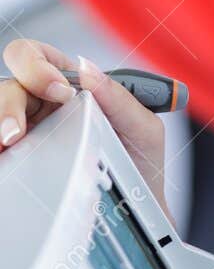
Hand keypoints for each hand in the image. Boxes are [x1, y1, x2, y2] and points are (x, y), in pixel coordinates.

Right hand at [0, 38, 172, 223]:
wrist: (137, 212)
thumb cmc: (141, 165)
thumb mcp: (143, 128)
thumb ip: (119, 96)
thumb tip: (87, 68)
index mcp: (73, 86)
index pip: (39, 56)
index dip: (37, 65)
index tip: (57, 91)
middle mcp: (45, 104)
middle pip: (11, 86)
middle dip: (8, 103)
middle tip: (17, 132)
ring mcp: (31, 131)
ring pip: (0, 114)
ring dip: (0, 123)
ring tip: (8, 146)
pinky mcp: (21, 158)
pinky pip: (2, 146)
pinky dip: (0, 151)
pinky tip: (4, 156)